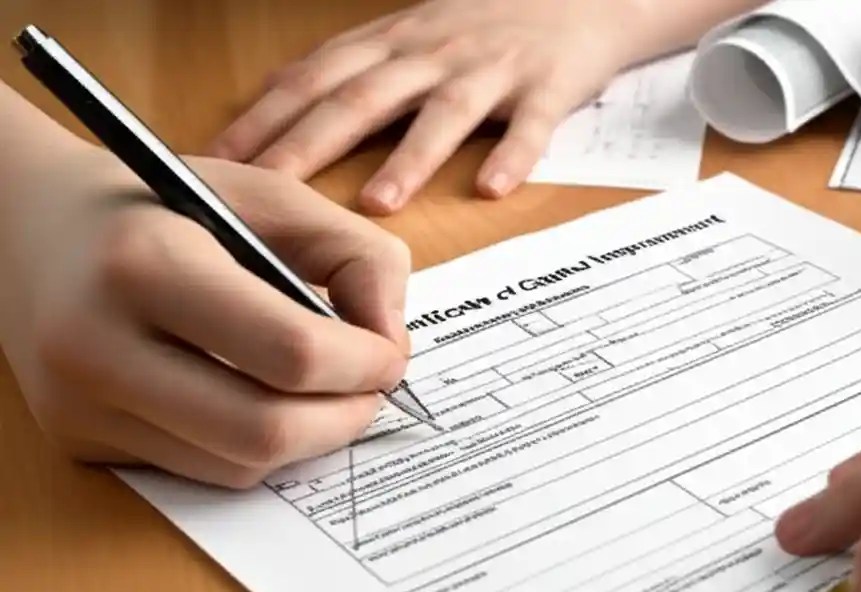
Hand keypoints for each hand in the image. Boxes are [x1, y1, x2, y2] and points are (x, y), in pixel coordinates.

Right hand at [0, 147, 411, 488]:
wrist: (26, 226)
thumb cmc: (161, 206)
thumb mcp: (266, 195)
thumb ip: (355, 253)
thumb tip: (392, 339)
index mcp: (145, 264)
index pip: (291, 352)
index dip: (365, 363)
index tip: (388, 351)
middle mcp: (98, 345)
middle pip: (266, 432)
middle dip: (347, 417)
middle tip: (372, 387)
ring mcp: (80, 405)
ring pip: (240, 466)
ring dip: (309, 439)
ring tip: (327, 393)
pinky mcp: (78, 442)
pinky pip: (202, 471)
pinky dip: (256, 447)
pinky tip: (264, 399)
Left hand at [208, 0, 646, 211]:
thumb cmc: (486, 23)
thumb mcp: (409, 33)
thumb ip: (351, 67)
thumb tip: (278, 96)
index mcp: (392, 42)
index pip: (314, 79)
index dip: (263, 119)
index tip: (216, 161)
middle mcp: (432, 53)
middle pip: (362, 97)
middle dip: (311, 143)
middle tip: (270, 189)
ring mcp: (489, 70)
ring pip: (443, 112)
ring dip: (408, 157)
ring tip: (377, 203)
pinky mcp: (546, 87)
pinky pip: (530, 126)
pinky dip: (513, 156)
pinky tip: (492, 188)